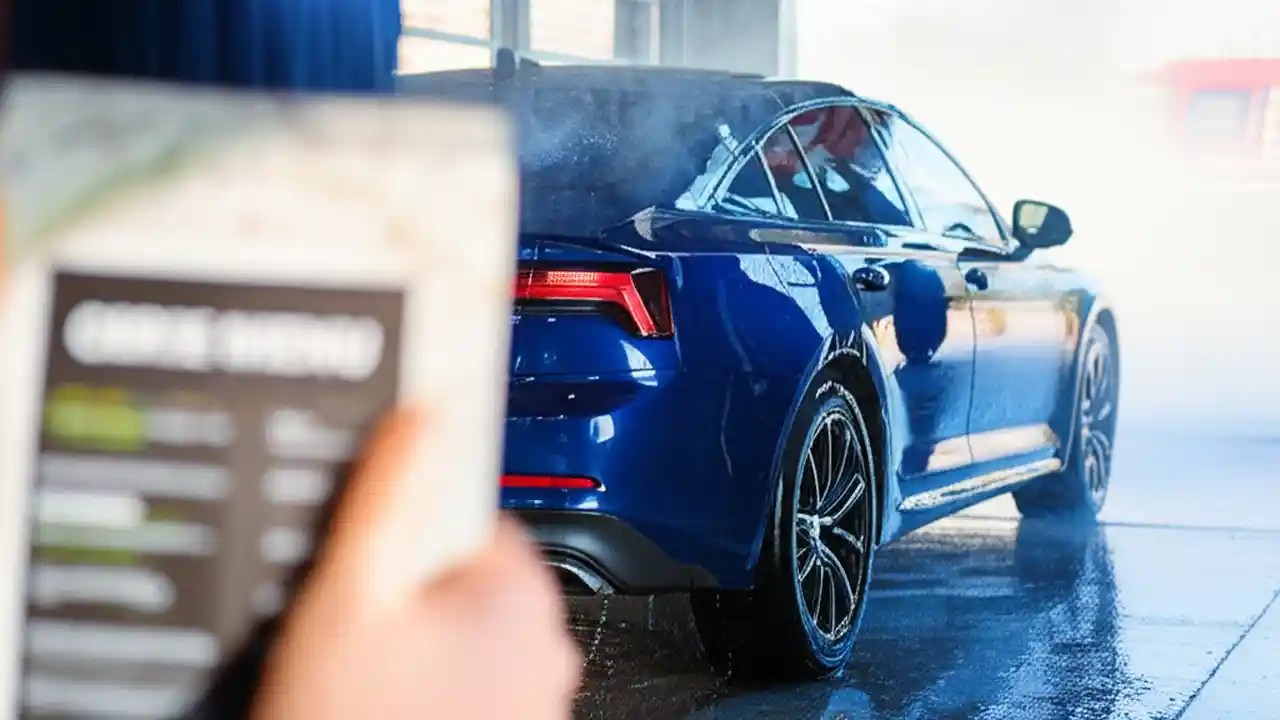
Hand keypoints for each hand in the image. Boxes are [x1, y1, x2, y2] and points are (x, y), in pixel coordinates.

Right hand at [251, 408, 580, 719]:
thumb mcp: (353, 594)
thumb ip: (391, 493)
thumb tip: (424, 412)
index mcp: (522, 594)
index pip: (469, 512)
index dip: (406, 526)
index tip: (373, 551)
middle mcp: (546, 646)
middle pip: (464, 573)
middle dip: (409, 588)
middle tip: (354, 623)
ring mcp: (532, 697)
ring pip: (463, 633)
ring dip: (418, 641)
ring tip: (363, 676)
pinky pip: (468, 681)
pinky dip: (430, 685)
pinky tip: (384, 705)